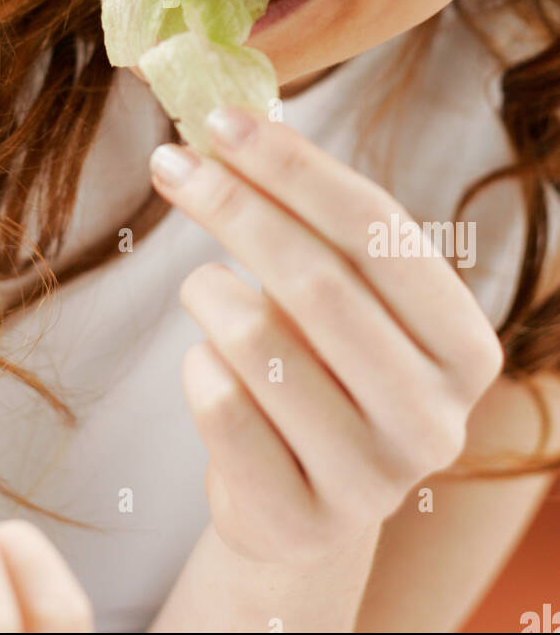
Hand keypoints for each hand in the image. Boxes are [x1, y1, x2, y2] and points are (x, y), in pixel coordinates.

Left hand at [149, 107, 503, 566]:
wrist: (299, 502)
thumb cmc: (319, 368)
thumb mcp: (336, 292)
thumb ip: (305, 217)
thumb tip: (232, 113)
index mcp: (463, 345)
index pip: (378, 232)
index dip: (295, 168)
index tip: (222, 120)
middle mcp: (436, 418)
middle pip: (317, 281)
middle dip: (233, 205)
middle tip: (171, 161)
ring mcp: (374, 481)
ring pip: (257, 341)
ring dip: (207, 292)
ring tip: (204, 290)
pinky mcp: (301, 520)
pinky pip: (218, 404)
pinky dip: (195, 363)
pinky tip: (209, 367)